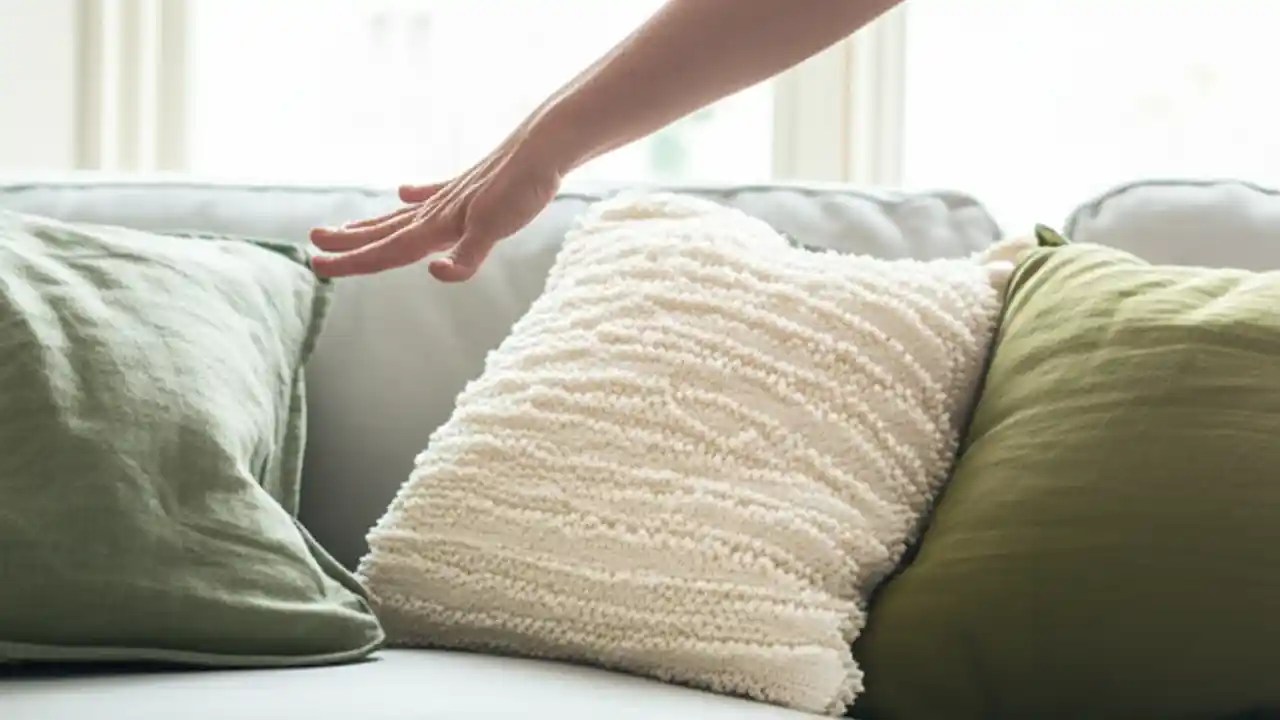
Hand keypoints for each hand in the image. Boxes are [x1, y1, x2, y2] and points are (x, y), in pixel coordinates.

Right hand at [310, 136, 562, 281]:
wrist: (543, 148)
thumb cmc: (519, 191)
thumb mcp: (495, 229)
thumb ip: (466, 257)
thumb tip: (434, 273)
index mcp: (437, 227)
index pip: (386, 252)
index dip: (351, 261)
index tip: (317, 264)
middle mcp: (436, 213)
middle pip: (385, 234)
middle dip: (350, 245)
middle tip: (314, 247)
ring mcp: (450, 199)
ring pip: (402, 218)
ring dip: (373, 226)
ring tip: (346, 227)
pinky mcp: (469, 189)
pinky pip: (432, 196)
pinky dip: (415, 197)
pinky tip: (403, 192)